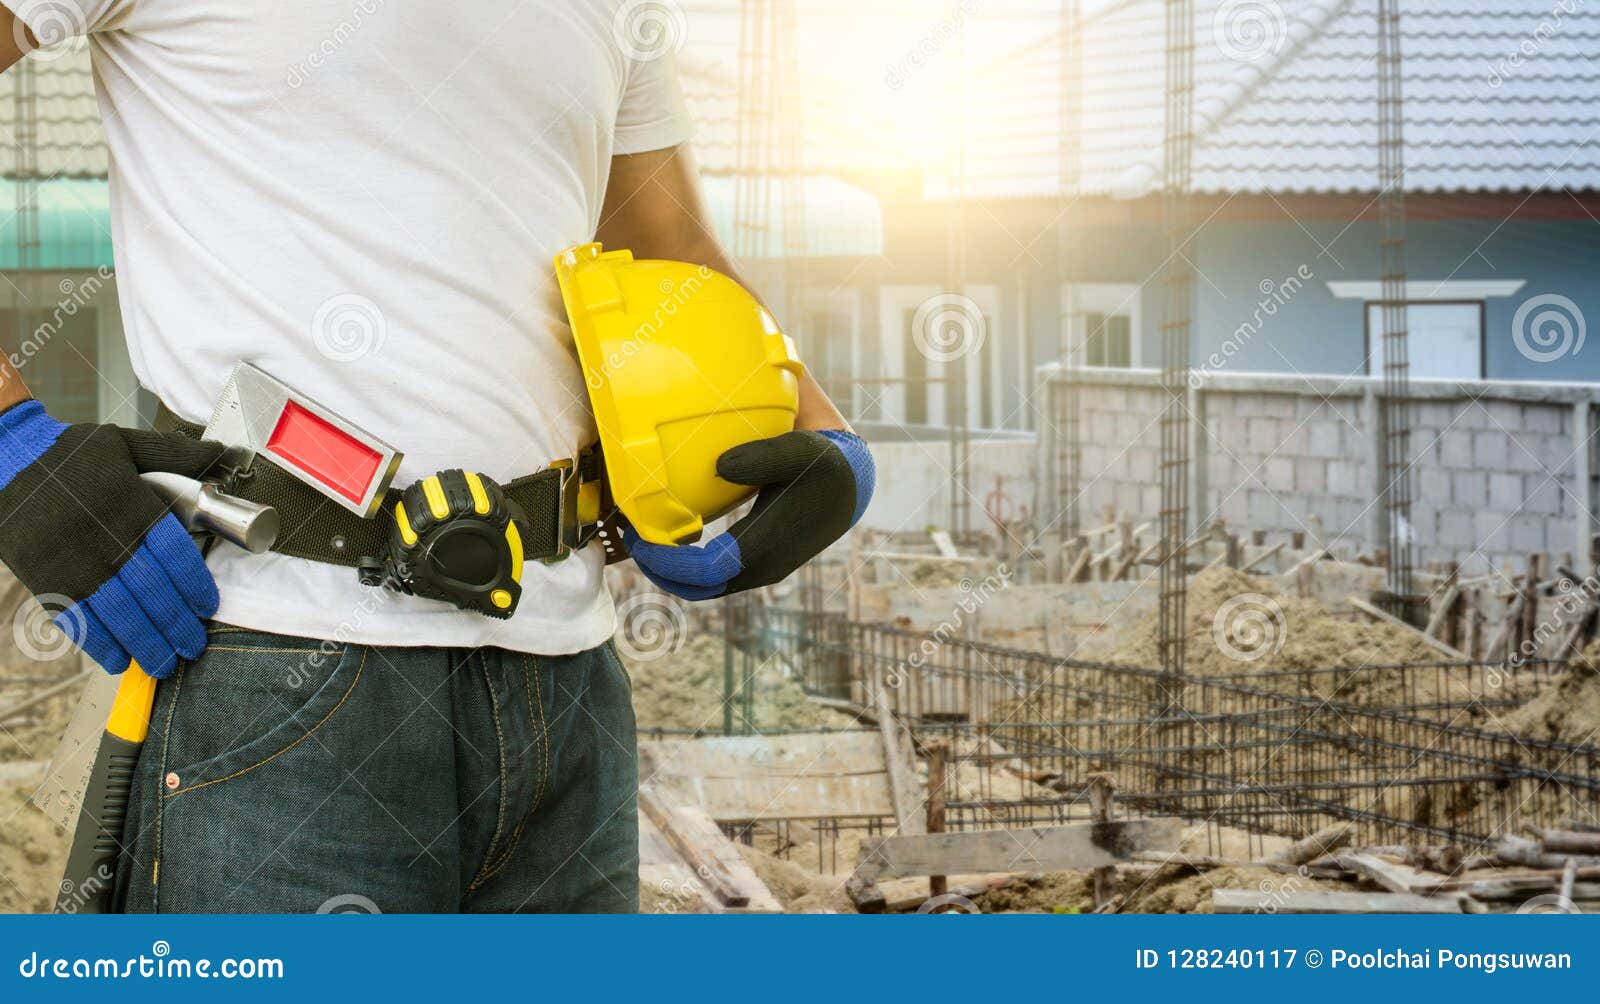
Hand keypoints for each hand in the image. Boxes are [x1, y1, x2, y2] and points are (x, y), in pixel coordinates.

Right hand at [0, 401, 229, 675]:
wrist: (3, 458)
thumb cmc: (70, 454)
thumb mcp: (124, 443)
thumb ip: (175, 455)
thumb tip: (223, 453)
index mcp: (130, 504)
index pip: (174, 553)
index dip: (194, 585)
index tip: (207, 607)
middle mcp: (104, 537)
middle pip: (150, 591)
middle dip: (176, 625)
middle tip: (193, 646)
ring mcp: (72, 561)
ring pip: (116, 613)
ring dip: (144, 644)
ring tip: (164, 664)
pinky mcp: (44, 578)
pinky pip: (76, 619)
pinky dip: (98, 643)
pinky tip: (118, 660)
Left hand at [624, 429, 873, 599]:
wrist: (849, 486)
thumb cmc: (823, 465)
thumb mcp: (799, 449)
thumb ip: (762, 456)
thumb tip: (720, 466)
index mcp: (767, 546)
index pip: (705, 570)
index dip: (667, 561)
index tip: (640, 539)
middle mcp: (761, 567)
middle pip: (697, 587)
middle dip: (659, 569)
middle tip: (632, 537)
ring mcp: (759, 570)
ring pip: (703, 586)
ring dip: (671, 569)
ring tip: (646, 536)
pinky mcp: (756, 563)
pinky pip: (713, 576)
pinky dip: (687, 565)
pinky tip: (673, 535)